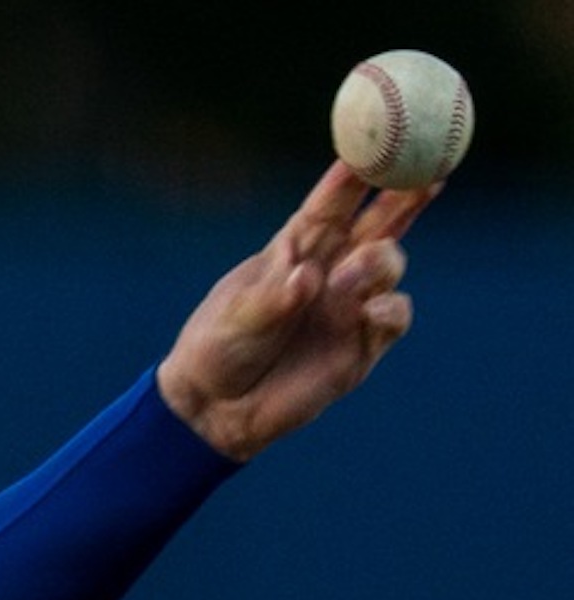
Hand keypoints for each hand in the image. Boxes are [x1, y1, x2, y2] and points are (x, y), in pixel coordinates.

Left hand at [156, 162, 436, 461]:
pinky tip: (369, 312)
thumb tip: (308, 276)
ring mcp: (348, 306)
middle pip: (379, 221)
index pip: (331, 203)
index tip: (375, 143)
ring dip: (377, 263)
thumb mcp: (237, 319)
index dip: (355, 174)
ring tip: (347, 281)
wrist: (216, 411)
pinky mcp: (361, 344)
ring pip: (389, 262)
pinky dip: (389, 308)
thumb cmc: (217, 350)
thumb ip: (274, 298)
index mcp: (293, 250)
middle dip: (405, 193)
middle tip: (429, 166)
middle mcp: (329, 271)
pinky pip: (393, 315)